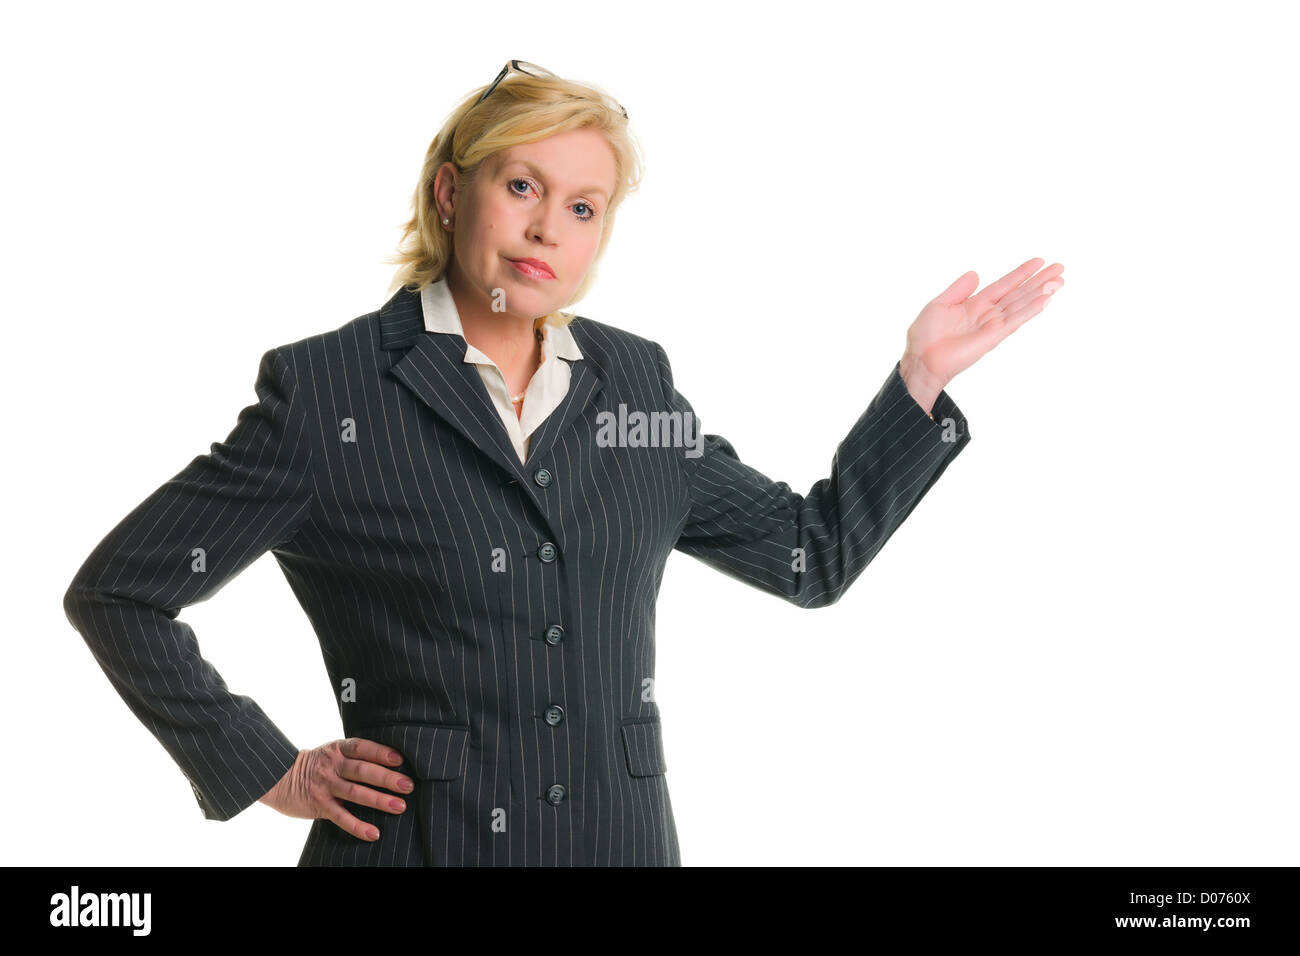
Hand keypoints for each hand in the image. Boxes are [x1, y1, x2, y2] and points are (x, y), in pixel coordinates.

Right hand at [258, 738, 411, 841]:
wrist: (278, 776)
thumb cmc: (316, 764)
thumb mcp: (333, 752)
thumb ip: (355, 755)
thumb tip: (391, 761)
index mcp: (338, 749)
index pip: (362, 747)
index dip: (380, 752)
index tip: (400, 759)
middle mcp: (332, 765)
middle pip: (362, 771)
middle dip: (387, 778)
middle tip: (408, 785)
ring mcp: (325, 785)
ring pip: (355, 793)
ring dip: (379, 800)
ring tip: (400, 806)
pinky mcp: (319, 805)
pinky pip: (341, 817)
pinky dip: (357, 825)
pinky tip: (373, 833)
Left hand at [900, 257, 1064, 399]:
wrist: (921, 358)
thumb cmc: (925, 335)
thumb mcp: (940, 303)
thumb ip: (959, 289)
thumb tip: (976, 273)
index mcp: (976, 304)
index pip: (1004, 285)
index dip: (1021, 274)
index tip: (1039, 261)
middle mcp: (988, 314)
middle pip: (1019, 294)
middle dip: (1039, 281)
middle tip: (1060, 268)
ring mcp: (992, 325)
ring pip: (1021, 305)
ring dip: (1040, 293)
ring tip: (1059, 281)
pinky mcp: (993, 337)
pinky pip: (1015, 320)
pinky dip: (1030, 310)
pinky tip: (1045, 300)